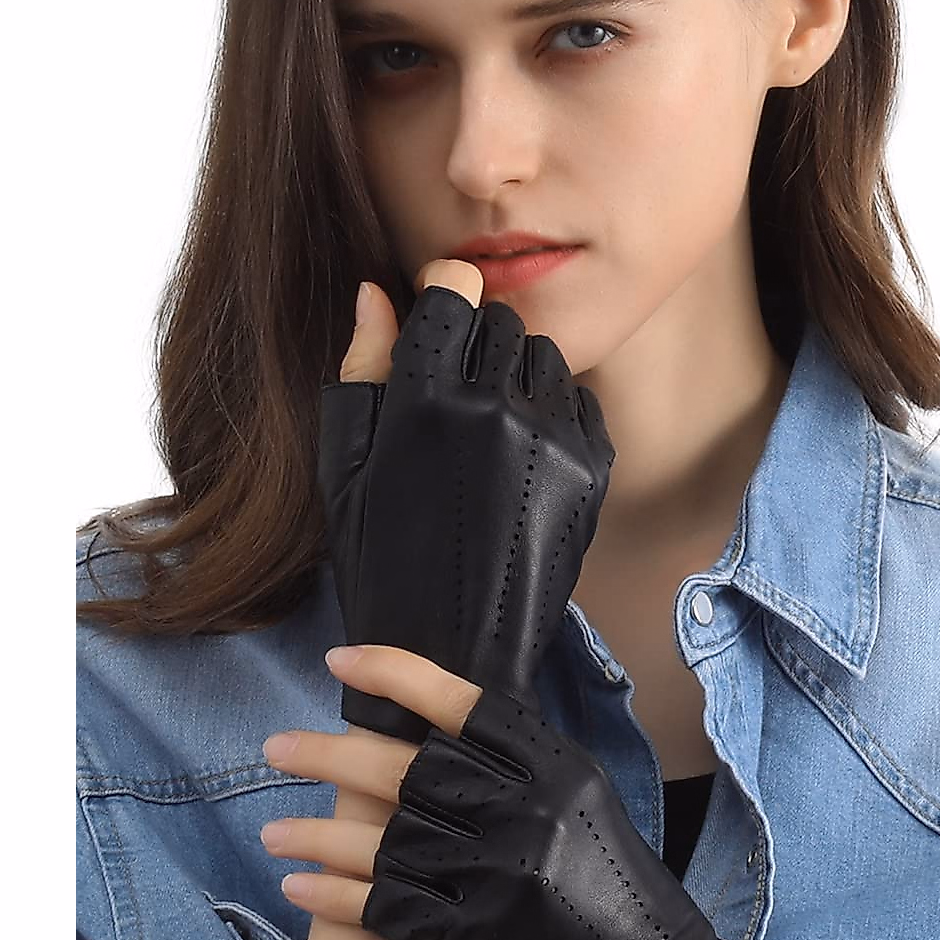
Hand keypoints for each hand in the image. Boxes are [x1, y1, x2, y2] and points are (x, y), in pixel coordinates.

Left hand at [261, 643, 770, 939]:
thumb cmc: (615, 884)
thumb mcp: (581, 799)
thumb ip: (517, 765)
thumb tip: (432, 733)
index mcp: (555, 764)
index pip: (462, 702)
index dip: (396, 674)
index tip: (340, 663)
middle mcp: (527, 808)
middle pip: (407, 769)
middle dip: (330, 756)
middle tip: (276, 748)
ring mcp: (504, 871)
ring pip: (385, 840)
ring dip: (317, 834)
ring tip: (271, 830)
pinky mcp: (483, 935)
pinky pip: (390, 907)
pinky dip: (336, 897)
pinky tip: (297, 886)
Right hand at [317, 260, 614, 745]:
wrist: (453, 650)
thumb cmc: (383, 558)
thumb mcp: (347, 465)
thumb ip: (364, 369)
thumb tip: (375, 291)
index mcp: (426, 400)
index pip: (453, 288)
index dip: (443, 291)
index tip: (438, 309)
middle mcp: (495, 408)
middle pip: (501, 319)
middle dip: (476, 338)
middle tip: (455, 388)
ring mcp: (552, 438)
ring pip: (544, 356)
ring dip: (516, 373)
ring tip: (488, 426)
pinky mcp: (592, 469)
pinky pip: (579, 401)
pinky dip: (553, 411)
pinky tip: (522, 451)